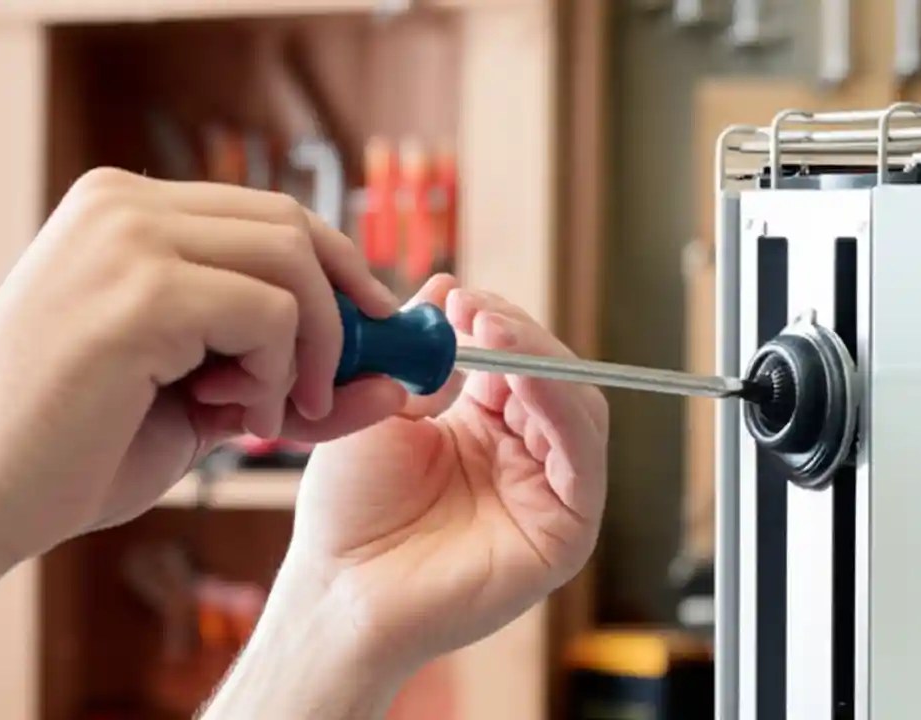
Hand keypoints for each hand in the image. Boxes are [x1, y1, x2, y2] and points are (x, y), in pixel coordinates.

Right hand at [0, 168, 406, 569]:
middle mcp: (122, 205)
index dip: (336, 267)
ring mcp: (127, 240)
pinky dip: (278, 375)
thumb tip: (393, 380)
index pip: (269, 213)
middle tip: (338, 377)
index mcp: (123, 210)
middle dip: (343, 304)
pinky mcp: (142, 292)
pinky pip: (271, 314)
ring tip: (268, 412)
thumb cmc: (81, 447)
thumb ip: (283, 371)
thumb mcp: (199, 394)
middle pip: (292, 224)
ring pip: (293, 263)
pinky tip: (236, 419)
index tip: (372, 322)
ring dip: (309, 348)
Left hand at [202, 275, 607, 715]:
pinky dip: (559, 408)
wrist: (338, 589)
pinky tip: (519, 378)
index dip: (499, 326)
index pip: (520, 365)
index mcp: (488, 434)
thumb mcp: (383, 408)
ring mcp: (550, 497)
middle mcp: (527, 462)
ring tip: (494, 332)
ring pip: (578, 409)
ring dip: (542, 362)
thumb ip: (421, 352)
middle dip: (522, 337)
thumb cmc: (350, 512)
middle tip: (479, 311)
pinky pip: (582, 457)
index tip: (461, 299)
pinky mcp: (568, 533)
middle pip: (557, 380)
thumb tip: (449, 285)